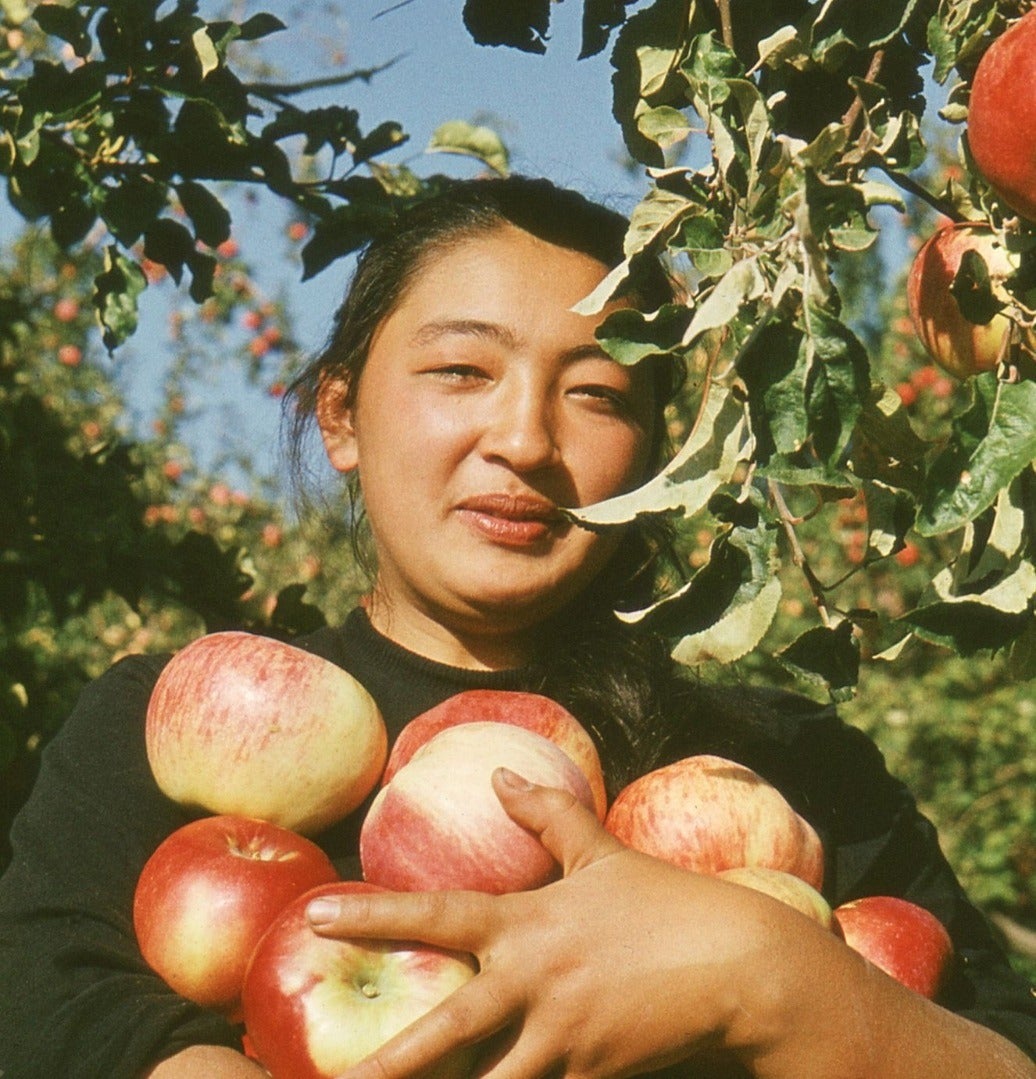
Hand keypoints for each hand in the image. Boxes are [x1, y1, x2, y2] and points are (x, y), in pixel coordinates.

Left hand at [306, 768, 781, 1077]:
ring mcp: (563, 1037)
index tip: (312, 915)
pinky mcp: (591, 1076)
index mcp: (529, 922)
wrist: (742, 968)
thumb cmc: (666, 903)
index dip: (370, 914)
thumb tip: (500, 777)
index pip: (435, 914)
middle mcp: (535, 982)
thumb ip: (549, 812)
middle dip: (387, 1063)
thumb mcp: (604, 852)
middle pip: (444, 1031)